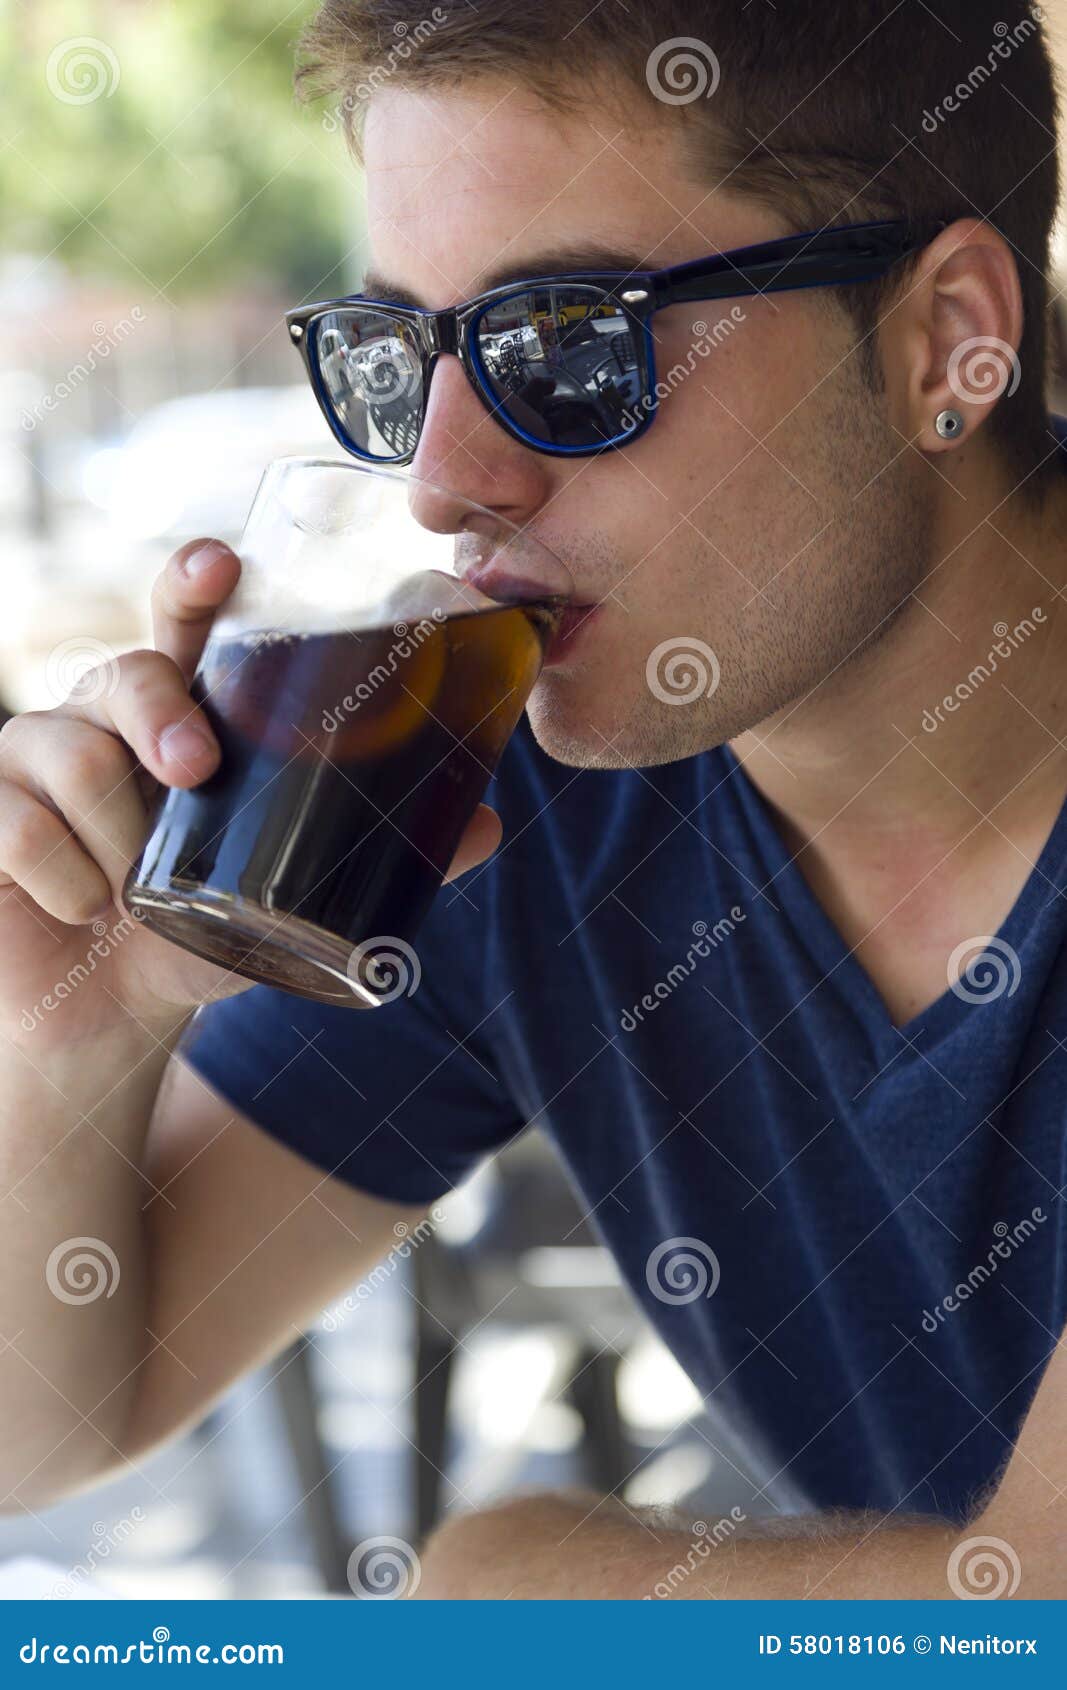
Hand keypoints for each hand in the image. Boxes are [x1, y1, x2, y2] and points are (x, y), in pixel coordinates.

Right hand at [0, 538, 501, 1043]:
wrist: (111, 1021)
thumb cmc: (198, 936)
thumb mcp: (289, 898)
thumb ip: (378, 857)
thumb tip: (491, 825)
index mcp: (178, 718)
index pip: (180, 626)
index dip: (194, 582)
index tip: (222, 562)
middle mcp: (102, 721)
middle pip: (121, 670)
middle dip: (157, 715)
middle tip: (195, 773)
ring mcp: (33, 758)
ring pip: (67, 752)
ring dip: (109, 839)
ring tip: (126, 891)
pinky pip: (17, 824)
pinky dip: (60, 881)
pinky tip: (78, 912)